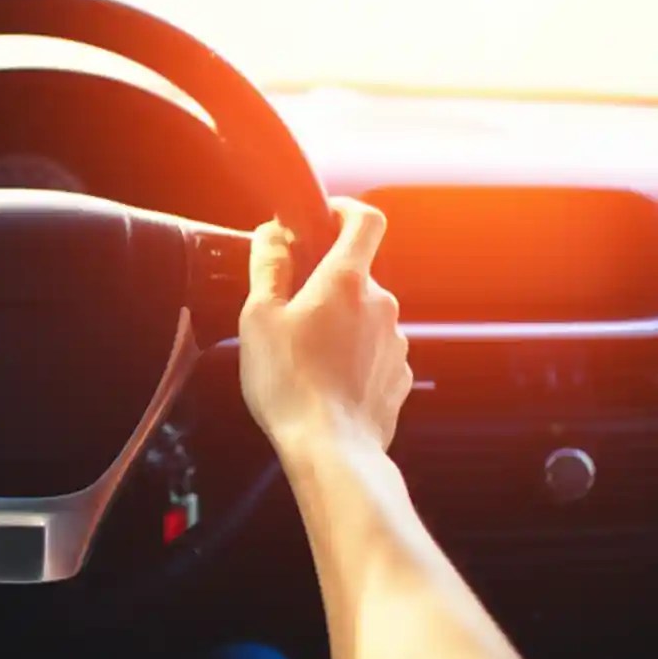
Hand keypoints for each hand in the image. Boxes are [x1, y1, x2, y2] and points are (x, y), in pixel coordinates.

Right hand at [238, 197, 410, 455]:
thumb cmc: (290, 385)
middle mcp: (380, 305)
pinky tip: (325, 380)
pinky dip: (352, 356)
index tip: (326, 215)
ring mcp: (395, 342)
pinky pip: (374, 351)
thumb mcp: (259, 319)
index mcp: (345, 282)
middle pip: (356, 275)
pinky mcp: (398, 375)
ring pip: (364, 316)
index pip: (365, 220)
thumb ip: (268, 267)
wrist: (331, 449)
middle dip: (325, 284)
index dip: (346, 209)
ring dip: (338, 324)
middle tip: (289, 311)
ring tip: (304, 356)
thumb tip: (271, 234)